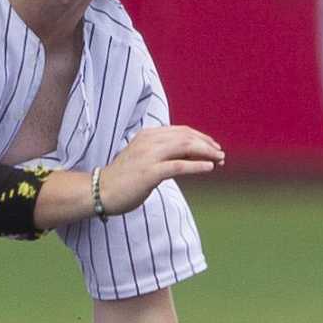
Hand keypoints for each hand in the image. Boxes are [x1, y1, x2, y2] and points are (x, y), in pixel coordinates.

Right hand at [96, 127, 224, 214]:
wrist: (100, 191)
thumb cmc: (123, 179)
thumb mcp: (144, 160)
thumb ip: (163, 155)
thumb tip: (190, 156)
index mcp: (148, 135)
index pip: (181, 131)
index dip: (201, 137)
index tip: (213, 147)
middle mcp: (149, 141)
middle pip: (186, 137)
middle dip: (207, 145)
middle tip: (221, 154)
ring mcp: (149, 156)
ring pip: (185, 147)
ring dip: (206, 153)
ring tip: (220, 160)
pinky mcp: (150, 172)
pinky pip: (179, 166)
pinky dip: (197, 166)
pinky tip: (209, 168)